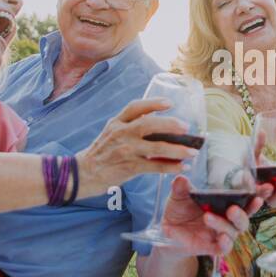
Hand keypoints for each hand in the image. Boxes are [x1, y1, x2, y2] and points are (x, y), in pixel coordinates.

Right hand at [78, 98, 199, 188]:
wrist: (83, 173)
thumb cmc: (101, 152)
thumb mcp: (112, 132)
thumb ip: (131, 124)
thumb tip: (157, 119)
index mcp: (117, 122)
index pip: (135, 107)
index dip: (154, 103)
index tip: (170, 103)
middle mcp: (121, 133)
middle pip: (148, 124)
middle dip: (170, 125)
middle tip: (186, 127)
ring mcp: (125, 150)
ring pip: (155, 147)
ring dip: (177, 149)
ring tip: (192, 152)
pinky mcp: (129, 167)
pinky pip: (154, 166)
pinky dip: (170, 166)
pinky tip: (182, 167)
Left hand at [159, 175, 263, 256]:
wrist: (167, 232)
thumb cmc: (179, 210)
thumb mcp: (178, 197)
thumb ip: (181, 188)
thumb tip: (181, 178)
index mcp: (225, 203)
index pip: (245, 199)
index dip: (257, 194)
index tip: (265, 187)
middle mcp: (227, 219)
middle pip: (245, 217)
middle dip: (246, 211)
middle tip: (233, 207)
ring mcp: (221, 234)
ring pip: (234, 231)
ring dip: (224, 224)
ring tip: (208, 216)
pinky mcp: (213, 247)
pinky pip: (224, 248)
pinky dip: (225, 244)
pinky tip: (221, 238)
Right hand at [251, 128, 275, 208]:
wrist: (264, 168)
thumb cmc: (256, 162)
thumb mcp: (254, 153)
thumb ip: (257, 145)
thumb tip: (261, 132)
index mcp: (255, 186)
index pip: (257, 192)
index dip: (262, 192)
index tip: (268, 187)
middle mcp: (268, 195)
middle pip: (274, 200)